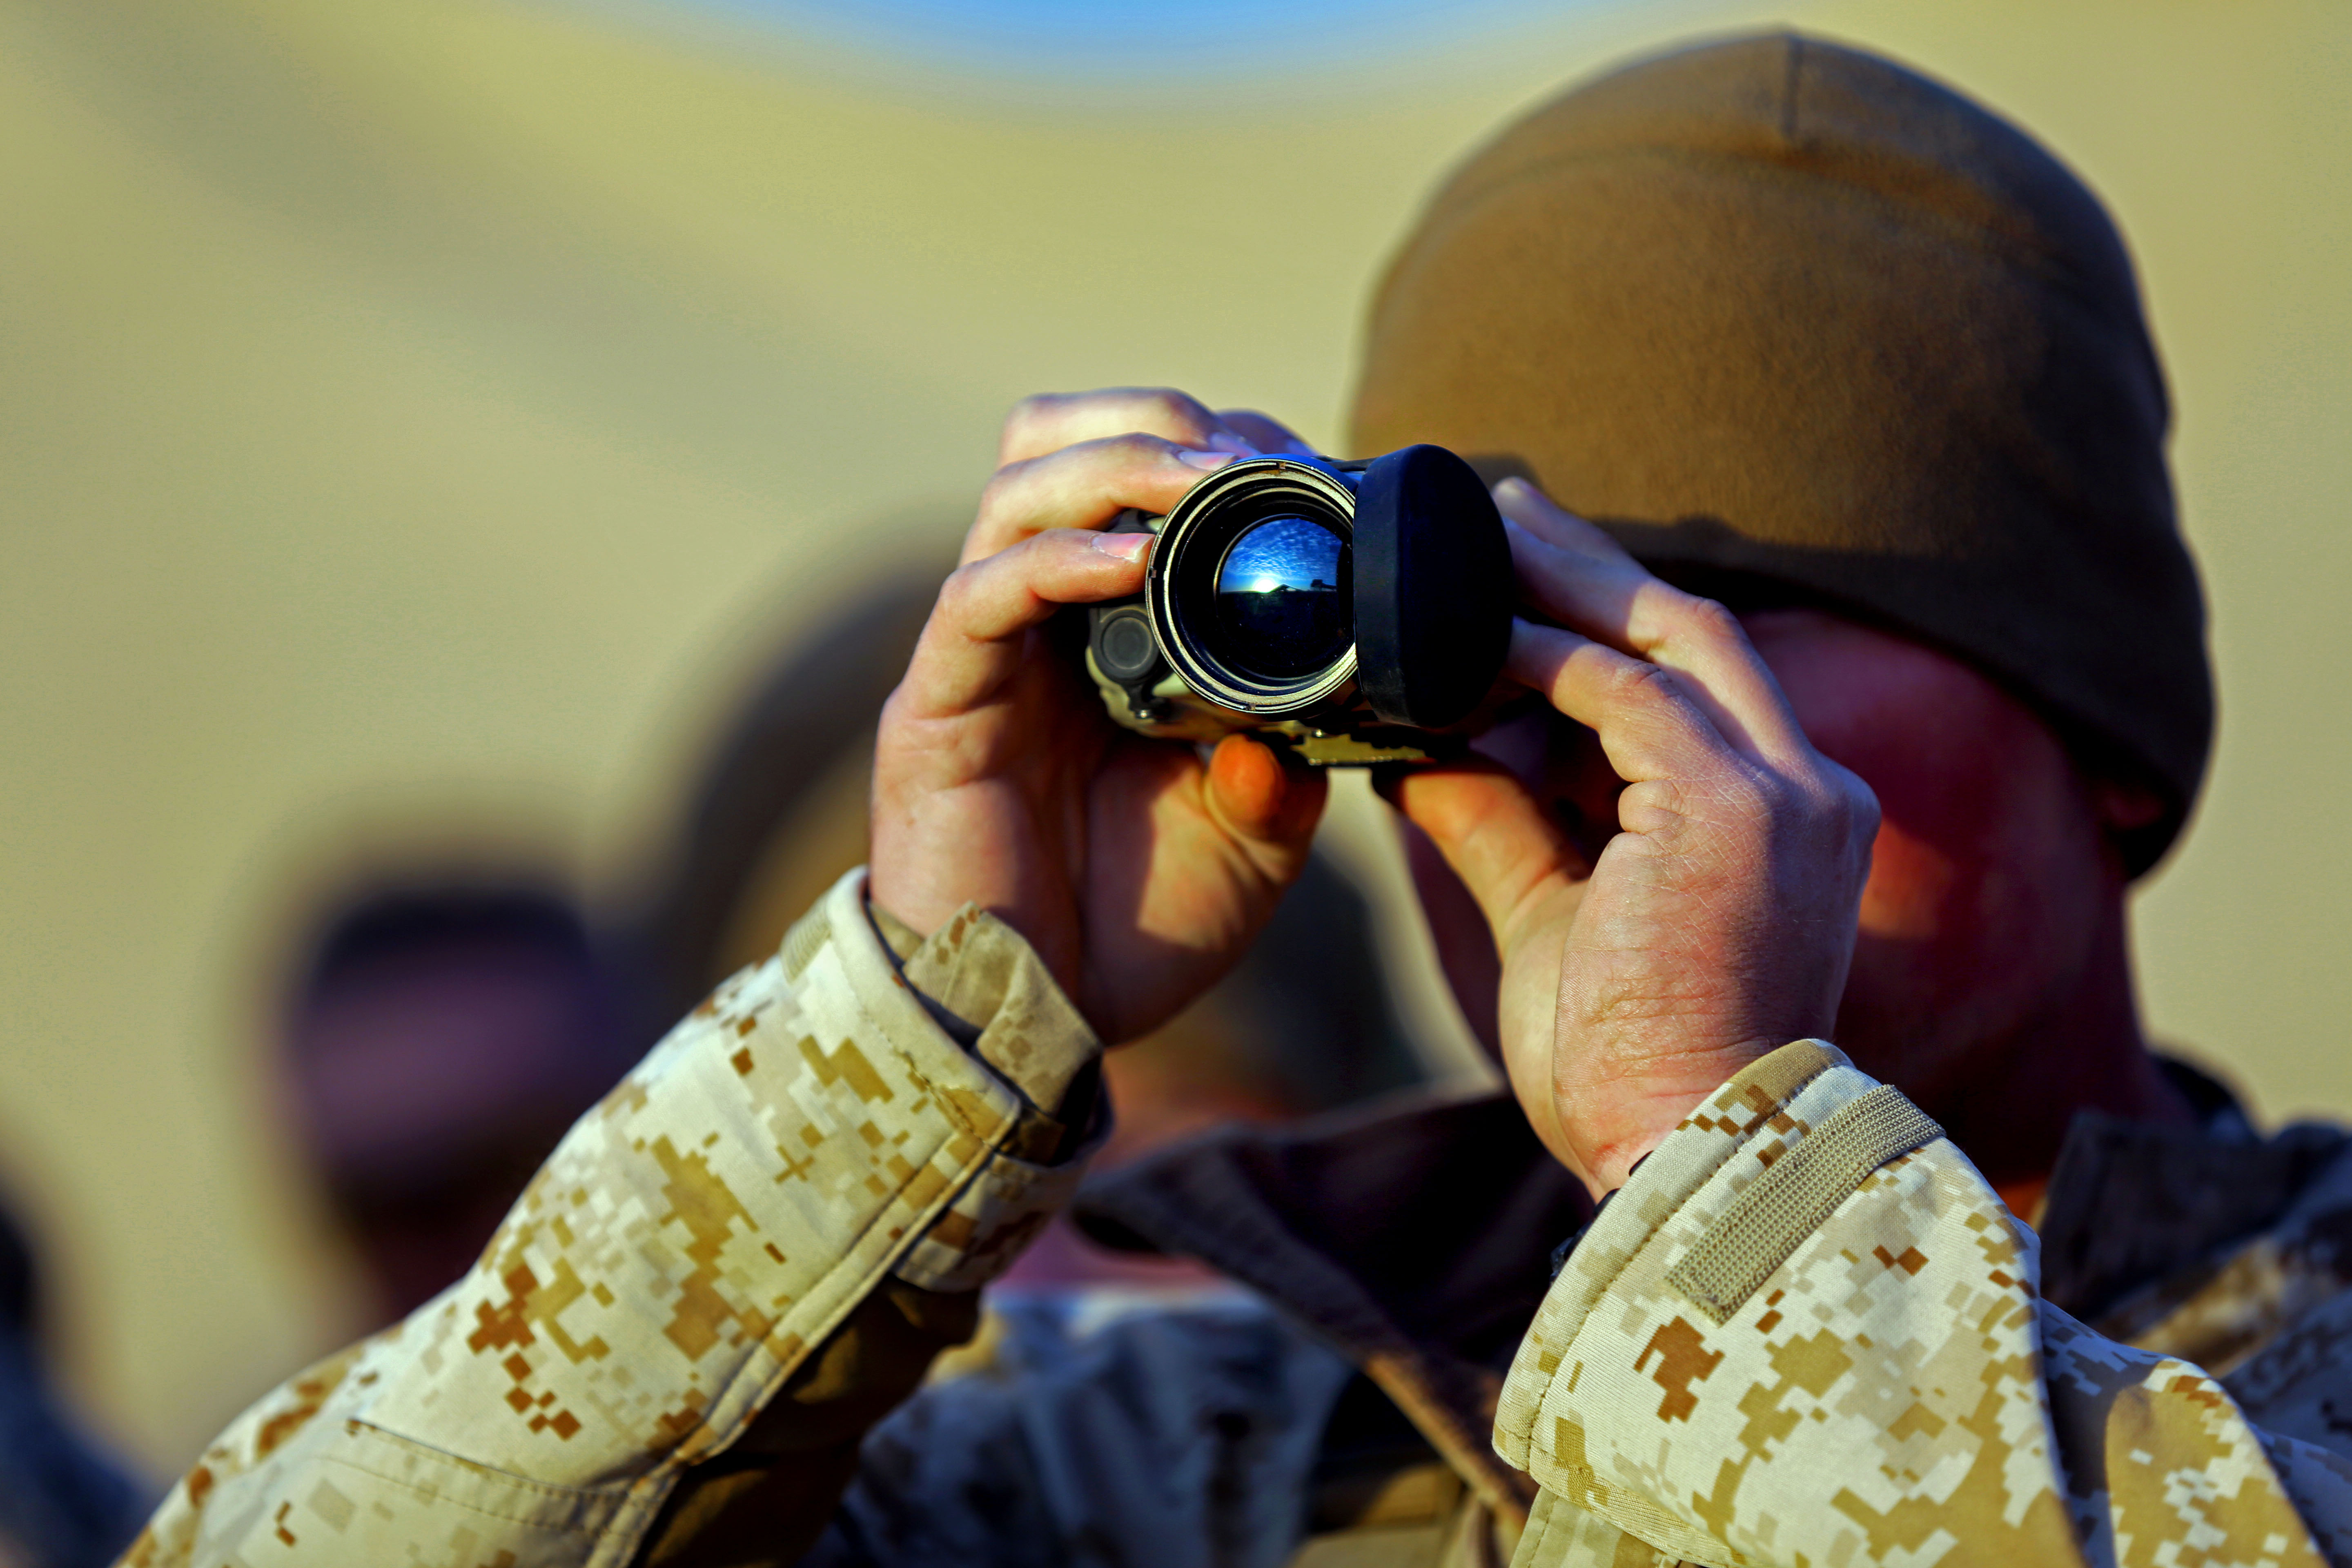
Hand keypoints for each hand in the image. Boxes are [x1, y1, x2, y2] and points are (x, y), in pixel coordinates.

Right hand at [870, 390, 1326, 1042]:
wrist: (1029, 1029)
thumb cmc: (1125, 933)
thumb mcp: (1249, 845)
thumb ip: (1285, 767)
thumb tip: (1315, 700)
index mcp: (1108, 636)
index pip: (1144, 490)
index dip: (1223, 458)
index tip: (1314, 475)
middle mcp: (1039, 623)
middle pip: (1063, 448)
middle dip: (1161, 427)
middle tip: (1255, 460)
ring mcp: (984, 655)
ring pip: (1020, 490)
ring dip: (1120, 465)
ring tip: (1210, 478)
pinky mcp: (939, 703)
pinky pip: (984, 594)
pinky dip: (1060, 558)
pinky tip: (1133, 560)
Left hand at [1387, 481, 1878, 1197]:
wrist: (1683, 1162)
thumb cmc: (1629, 1064)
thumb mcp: (1549, 913)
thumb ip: (1498, 820)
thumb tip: (1417, 753)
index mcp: (1789, 818)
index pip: (1692, 684)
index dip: (1600, 620)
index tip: (1513, 579)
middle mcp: (1808, 789)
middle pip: (1692, 631)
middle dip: (1589, 564)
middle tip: (1499, 507)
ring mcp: (1782, 794)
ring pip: (1668, 637)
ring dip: (1562, 585)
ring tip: (1474, 537)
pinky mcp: (1734, 809)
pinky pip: (1627, 694)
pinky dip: (1544, 659)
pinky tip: (1467, 635)